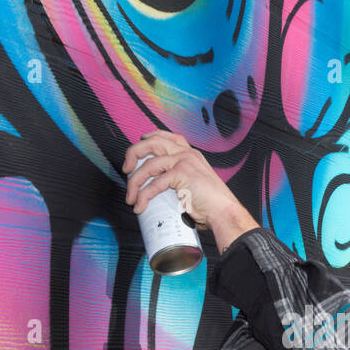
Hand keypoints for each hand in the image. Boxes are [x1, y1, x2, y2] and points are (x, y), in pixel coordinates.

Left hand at [121, 130, 258, 251]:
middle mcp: (187, 153)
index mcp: (190, 154)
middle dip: (133, 154)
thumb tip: (157, 192)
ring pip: (148, 165)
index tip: (138, 146)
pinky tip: (140, 206)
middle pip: (152, 142)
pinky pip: (154, 183)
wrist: (224, 212)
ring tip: (131, 198)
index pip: (166, 136)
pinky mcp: (182, 174)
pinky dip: (143, 196)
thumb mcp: (194, 185)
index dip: (148, 138)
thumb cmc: (211, 205)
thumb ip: (178, 181)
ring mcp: (184, 161)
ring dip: (134, 182)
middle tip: (126, 170)